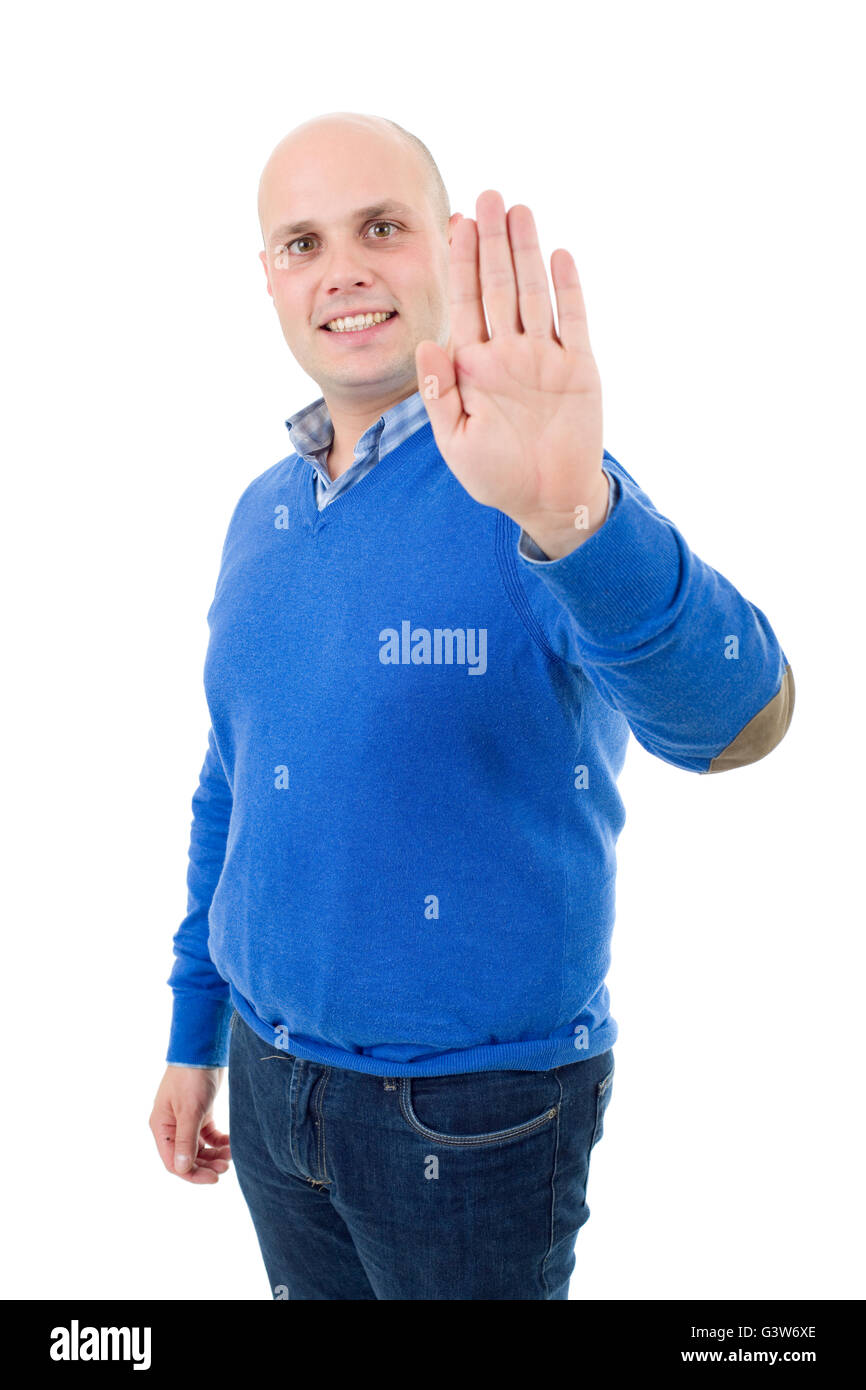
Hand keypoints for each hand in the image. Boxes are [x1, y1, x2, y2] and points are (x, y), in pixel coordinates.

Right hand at [149, 1066, 230, 1184]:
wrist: (204, 1048)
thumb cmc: (192, 1077)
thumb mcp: (190, 1110)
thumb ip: (185, 1140)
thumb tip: (182, 1169)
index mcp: (162, 1127)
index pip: (173, 1161)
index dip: (192, 1174)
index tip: (214, 1178)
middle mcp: (171, 1125)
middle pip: (187, 1156)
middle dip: (205, 1165)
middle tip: (225, 1168)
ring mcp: (186, 1119)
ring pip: (199, 1147)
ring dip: (213, 1155)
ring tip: (230, 1156)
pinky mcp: (200, 1112)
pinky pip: (208, 1135)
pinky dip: (219, 1141)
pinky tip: (230, 1143)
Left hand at [416, 190, 606, 560]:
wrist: (547, 499)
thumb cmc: (497, 476)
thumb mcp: (456, 441)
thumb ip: (440, 393)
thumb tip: (427, 344)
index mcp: (475, 366)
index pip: (464, 302)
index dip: (459, 261)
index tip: (455, 222)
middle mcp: (509, 352)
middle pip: (497, 285)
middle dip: (492, 241)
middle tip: (488, 194)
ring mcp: (544, 356)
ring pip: (533, 292)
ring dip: (526, 251)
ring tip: (520, 209)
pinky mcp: (579, 367)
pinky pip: (573, 320)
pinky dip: (566, 288)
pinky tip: (558, 255)